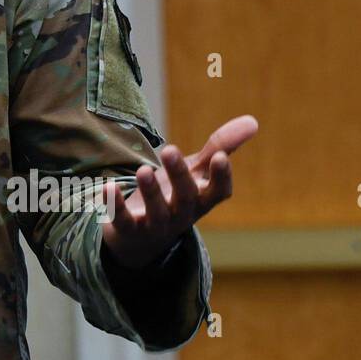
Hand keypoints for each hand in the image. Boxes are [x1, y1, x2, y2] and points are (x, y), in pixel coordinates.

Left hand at [101, 114, 257, 268]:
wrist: (143, 239)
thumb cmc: (175, 196)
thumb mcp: (196, 171)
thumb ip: (220, 147)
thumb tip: (253, 120)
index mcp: (201, 199)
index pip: (218, 192)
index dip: (221, 177)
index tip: (220, 157)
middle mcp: (182, 214)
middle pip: (186, 197)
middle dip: (179, 175)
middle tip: (170, 150)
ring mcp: (156, 225)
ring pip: (157, 211)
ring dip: (150, 192)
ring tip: (143, 170)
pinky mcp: (130, 230)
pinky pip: (123, 220)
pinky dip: (116, 205)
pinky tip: (107, 187)